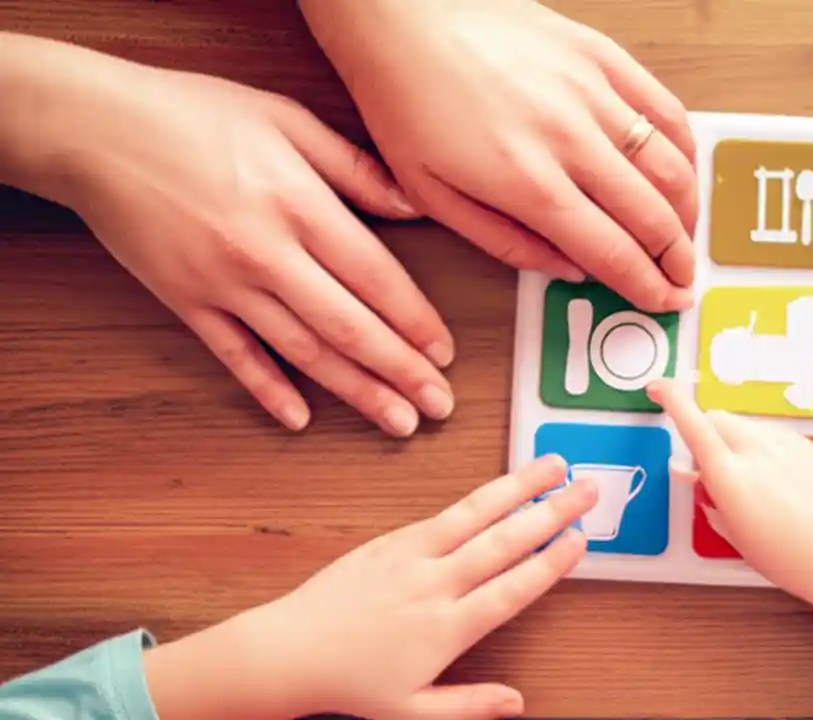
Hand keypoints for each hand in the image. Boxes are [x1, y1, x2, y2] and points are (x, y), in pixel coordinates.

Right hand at [45, 41, 456, 435]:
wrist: (95, 129)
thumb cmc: (192, 114)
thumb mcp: (286, 119)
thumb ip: (354, 168)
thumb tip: (413, 205)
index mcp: (299, 205)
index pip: (376, 278)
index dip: (416, 321)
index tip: (445, 352)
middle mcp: (266, 253)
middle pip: (349, 326)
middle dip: (401, 372)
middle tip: (438, 406)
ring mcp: (224, 284)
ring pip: (302, 351)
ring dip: (354, 391)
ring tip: (395, 421)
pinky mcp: (186, 302)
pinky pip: (235, 356)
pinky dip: (268, 390)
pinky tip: (299, 419)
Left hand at [143, 455, 594, 719]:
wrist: (288, 652)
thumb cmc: (348, 684)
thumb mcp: (412, 711)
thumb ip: (469, 704)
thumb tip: (518, 703)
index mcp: (446, 629)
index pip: (513, 588)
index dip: (552, 562)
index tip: (580, 541)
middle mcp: (434, 585)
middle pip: (506, 541)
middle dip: (552, 512)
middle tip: (588, 490)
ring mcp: (412, 556)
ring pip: (477, 514)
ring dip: (520, 487)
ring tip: (554, 466)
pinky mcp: (391, 541)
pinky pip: (443, 514)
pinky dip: (478, 498)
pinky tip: (501, 486)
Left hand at [301, 0, 697, 312]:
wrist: (400, 17)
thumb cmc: (408, 101)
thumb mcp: (435, 196)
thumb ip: (507, 243)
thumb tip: (569, 270)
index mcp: (527, 182)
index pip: (611, 251)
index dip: (646, 286)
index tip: (663, 301)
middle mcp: (570, 138)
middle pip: (651, 216)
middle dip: (677, 259)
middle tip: (682, 279)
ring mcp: (592, 92)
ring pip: (670, 165)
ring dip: (688, 211)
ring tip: (684, 235)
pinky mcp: (601, 56)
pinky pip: (665, 108)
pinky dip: (684, 147)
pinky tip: (680, 171)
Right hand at [647, 380, 812, 667]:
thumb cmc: (786, 558)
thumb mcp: (735, 535)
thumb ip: (710, 499)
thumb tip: (695, 477)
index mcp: (730, 475)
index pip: (693, 424)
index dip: (671, 399)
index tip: (656, 386)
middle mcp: (756, 449)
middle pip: (716, 418)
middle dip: (702, 432)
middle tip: (706, 470)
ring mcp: (785, 443)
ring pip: (743, 425)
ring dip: (731, 440)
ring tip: (746, 481)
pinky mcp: (806, 445)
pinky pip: (769, 434)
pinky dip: (758, 447)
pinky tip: (775, 481)